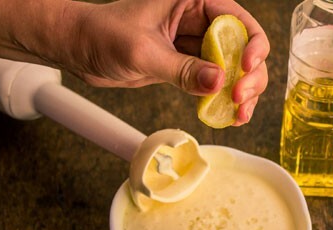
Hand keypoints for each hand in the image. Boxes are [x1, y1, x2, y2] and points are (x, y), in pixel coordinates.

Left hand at [65, 0, 268, 124]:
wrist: (80, 49)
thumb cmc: (102, 35)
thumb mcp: (143, 51)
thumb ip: (181, 68)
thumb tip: (219, 83)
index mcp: (193, 1)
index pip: (238, 21)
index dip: (252, 46)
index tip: (246, 69)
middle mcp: (199, 21)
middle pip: (243, 47)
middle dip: (249, 75)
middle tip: (240, 99)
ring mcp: (195, 46)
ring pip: (232, 68)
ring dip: (241, 92)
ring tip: (239, 115)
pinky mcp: (187, 66)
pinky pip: (213, 82)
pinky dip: (222, 99)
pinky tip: (227, 116)